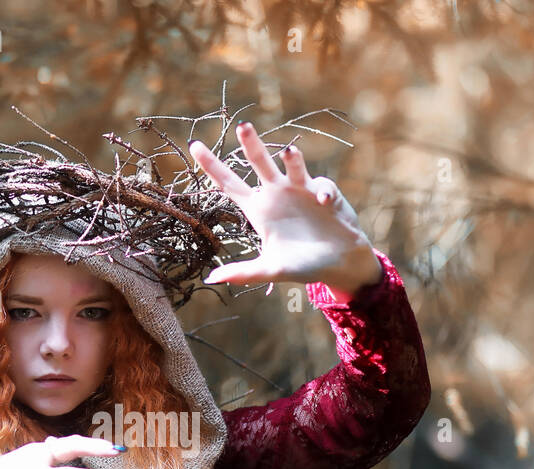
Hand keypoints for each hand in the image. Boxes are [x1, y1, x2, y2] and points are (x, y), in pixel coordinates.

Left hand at [188, 122, 382, 291]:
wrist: (339, 264)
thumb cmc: (302, 266)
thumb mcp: (271, 269)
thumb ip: (243, 272)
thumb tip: (211, 278)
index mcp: (258, 210)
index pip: (230, 184)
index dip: (212, 166)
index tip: (194, 145)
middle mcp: (276, 194)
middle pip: (259, 163)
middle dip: (251, 144)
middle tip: (243, 126)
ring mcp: (300, 190)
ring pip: (292, 165)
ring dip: (292, 157)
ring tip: (289, 152)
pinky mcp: (323, 192)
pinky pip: (321, 186)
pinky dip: (322, 192)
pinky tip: (324, 203)